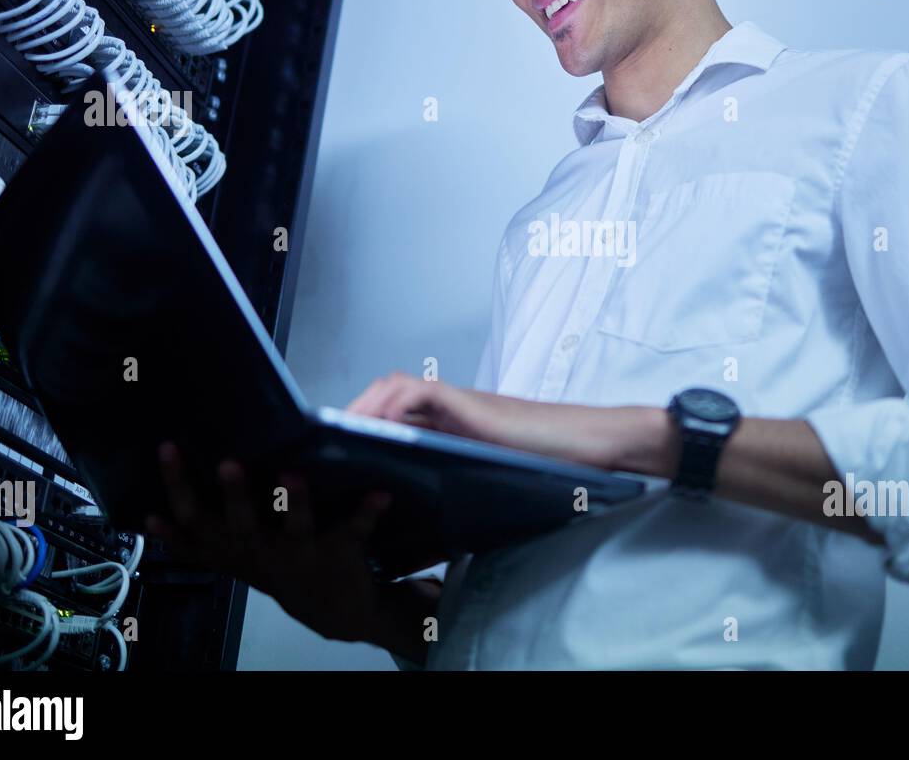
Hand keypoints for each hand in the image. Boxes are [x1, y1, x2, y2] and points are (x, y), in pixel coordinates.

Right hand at [144, 441, 409, 644]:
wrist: (333, 611)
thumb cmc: (276, 570)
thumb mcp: (229, 561)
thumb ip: (192, 542)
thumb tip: (150, 518)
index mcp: (234, 548)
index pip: (195, 518)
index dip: (178, 486)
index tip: (167, 449)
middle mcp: (263, 552)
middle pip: (240, 526)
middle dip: (233, 496)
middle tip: (226, 463)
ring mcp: (302, 555)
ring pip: (294, 530)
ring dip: (293, 504)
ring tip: (293, 475)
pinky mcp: (340, 553)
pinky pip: (353, 532)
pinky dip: (366, 513)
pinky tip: (380, 495)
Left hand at [346, 373, 676, 474]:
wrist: (589, 447)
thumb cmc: (546, 467)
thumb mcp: (489, 479)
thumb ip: (458, 483)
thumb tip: (424, 519)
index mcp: (449, 426)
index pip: (393, 416)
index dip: (359, 426)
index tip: (330, 452)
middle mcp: (447, 409)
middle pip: (383, 397)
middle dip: (349, 416)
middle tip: (319, 445)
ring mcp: (456, 402)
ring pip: (392, 389)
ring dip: (359, 408)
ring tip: (332, 436)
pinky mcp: (466, 402)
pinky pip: (415, 393)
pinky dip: (388, 405)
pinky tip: (368, 428)